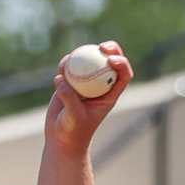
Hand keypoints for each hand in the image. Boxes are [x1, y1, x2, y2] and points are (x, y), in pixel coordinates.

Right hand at [45, 40, 133, 155]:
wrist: (61, 137)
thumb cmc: (73, 131)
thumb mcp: (73, 117)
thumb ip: (69, 99)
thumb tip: (61, 79)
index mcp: (110, 95)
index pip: (123, 76)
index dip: (122, 64)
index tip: (110, 59)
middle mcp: (101, 86)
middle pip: (110, 62)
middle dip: (111, 49)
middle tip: (101, 47)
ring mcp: (86, 82)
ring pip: (90, 60)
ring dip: (83, 54)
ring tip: (70, 61)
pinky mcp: (71, 81)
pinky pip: (70, 66)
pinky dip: (66, 63)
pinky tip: (61, 67)